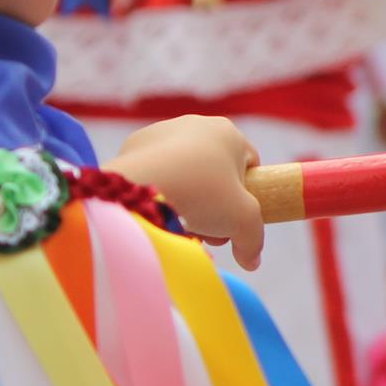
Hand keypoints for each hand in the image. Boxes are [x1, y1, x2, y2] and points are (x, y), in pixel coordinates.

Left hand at [111, 114, 263, 269]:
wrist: (142, 187)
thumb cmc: (204, 196)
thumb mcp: (244, 221)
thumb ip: (253, 240)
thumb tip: (251, 261)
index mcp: (227, 132)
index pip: (248, 165)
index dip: (247, 196)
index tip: (236, 220)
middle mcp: (193, 124)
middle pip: (214, 174)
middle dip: (214, 207)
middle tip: (210, 233)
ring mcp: (159, 133)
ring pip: (184, 176)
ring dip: (188, 204)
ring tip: (183, 228)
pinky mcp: (132, 148)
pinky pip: (156, 175)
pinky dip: (160, 194)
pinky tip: (157, 215)